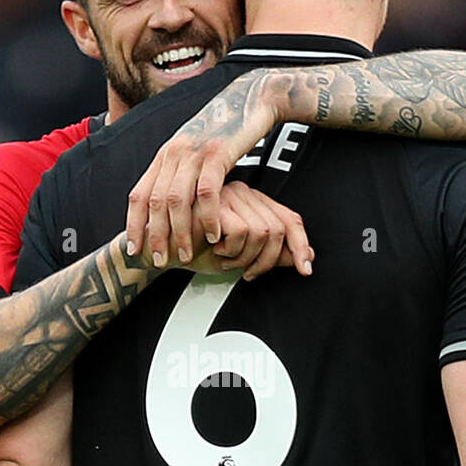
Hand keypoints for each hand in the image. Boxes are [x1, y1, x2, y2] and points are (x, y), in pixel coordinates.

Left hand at [125, 68, 293, 264]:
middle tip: (159, 262)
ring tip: (185, 256)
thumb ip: (182, 175)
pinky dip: (208, 217)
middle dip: (155, 236)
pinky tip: (214, 236)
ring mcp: (195, 152)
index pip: (139, 194)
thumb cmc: (227, 132)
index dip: (134, 225)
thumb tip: (169, 206)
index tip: (134, 250)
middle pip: (155, 202)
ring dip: (180, 233)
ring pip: (177, 200)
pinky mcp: (218, 153)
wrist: (252, 98)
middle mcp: (174, 152)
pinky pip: (207, 192)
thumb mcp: (197, 153)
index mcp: (165, 155)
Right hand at [137, 180, 311, 281]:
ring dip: (245, 258)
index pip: (291, 219)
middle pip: (281, 228)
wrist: (157, 252)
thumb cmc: (195, 252)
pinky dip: (231, 252)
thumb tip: (307, 261)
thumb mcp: (241, 257)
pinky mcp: (213, 202)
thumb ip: (272, 256)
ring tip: (224, 261)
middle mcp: (243, 191)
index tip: (305, 270)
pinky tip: (213, 253)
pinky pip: (243, 232)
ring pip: (264, 231)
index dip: (301, 246)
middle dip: (267, 261)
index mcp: (251, 201)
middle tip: (246, 273)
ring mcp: (227, 193)